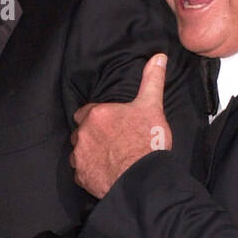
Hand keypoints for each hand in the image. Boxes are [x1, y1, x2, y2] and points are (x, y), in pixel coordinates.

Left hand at [70, 53, 171, 197]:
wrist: (143, 179)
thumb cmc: (147, 142)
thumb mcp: (151, 107)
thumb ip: (151, 80)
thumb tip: (158, 57)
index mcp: (96, 115)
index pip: (86, 113)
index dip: (97, 118)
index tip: (110, 124)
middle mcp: (83, 135)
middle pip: (80, 133)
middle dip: (92, 136)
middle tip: (112, 142)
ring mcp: (80, 158)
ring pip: (78, 153)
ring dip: (89, 154)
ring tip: (109, 159)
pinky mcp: (82, 177)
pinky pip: (82, 173)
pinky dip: (91, 173)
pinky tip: (106, 173)